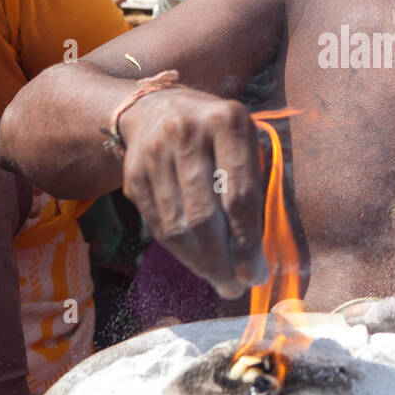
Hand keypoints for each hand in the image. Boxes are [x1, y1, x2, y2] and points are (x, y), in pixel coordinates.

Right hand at [117, 89, 268, 297]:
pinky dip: (180, 252)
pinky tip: (198, 262)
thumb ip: (255, 184)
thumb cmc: (216, 133)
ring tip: (221, 279)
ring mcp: (154, 153)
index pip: (239, 195)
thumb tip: (261, 251)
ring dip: (201, 263)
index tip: (257, 274)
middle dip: (223, 261)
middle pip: (204, 216)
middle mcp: (187, 133)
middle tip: (237, 285)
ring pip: (178, 226)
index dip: (247, 242)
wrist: (154, 108)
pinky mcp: (133, 175)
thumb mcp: (245, 139)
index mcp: (226, 121)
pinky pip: (158, 226)